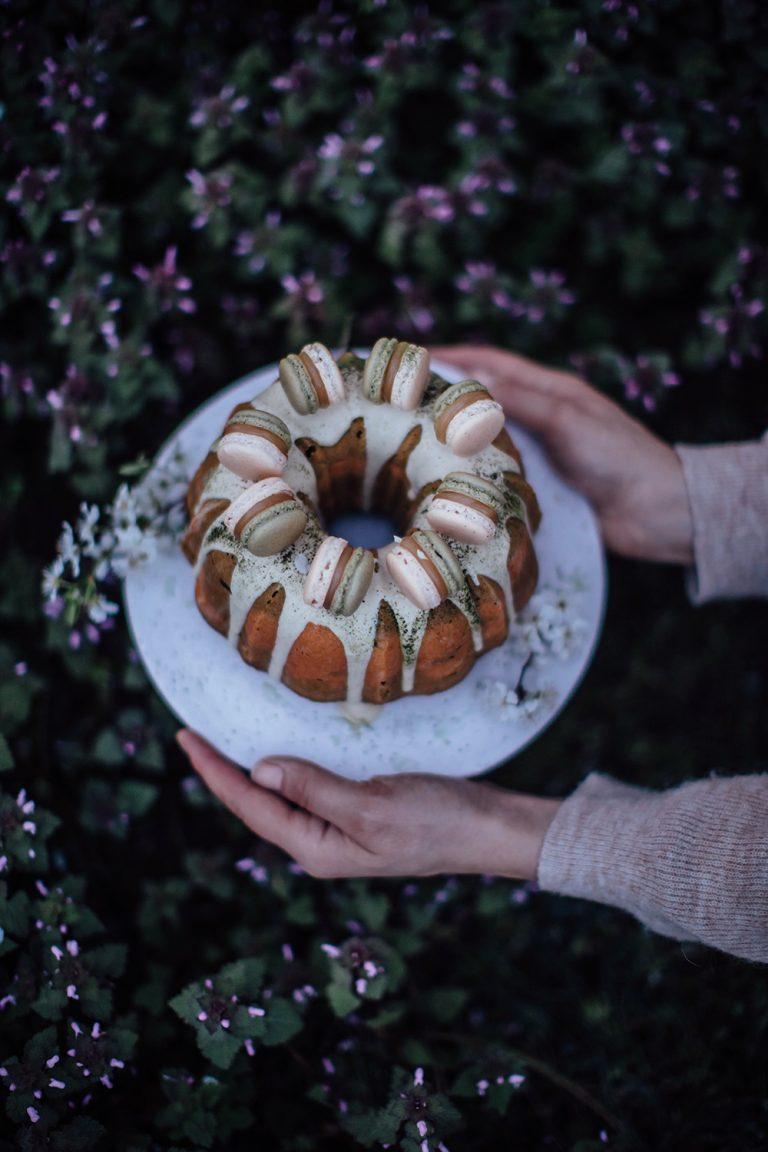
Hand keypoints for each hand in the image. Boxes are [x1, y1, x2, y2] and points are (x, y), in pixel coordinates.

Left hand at [176, 730, 560, 880]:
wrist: (487, 830)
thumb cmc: (436, 820)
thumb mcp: (371, 804)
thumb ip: (314, 788)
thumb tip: (260, 770)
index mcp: (317, 848)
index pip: (251, 806)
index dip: (215, 772)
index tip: (185, 738)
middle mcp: (321, 843)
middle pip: (258, 805)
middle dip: (223, 772)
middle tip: (192, 735)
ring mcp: (339, 831)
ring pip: (281, 798)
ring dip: (250, 770)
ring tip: (221, 743)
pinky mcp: (357, 813)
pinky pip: (307, 789)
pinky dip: (286, 768)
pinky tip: (280, 755)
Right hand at [431, 344, 693, 564]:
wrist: (657, 512)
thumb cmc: (619, 456)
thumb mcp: (567, 420)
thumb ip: (520, 400)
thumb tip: (470, 377)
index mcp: (550, 390)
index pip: (491, 363)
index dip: (452, 357)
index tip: (411, 358)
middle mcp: (539, 418)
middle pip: (481, 402)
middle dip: (441, 399)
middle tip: (396, 404)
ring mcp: (536, 454)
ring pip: (483, 442)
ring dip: (450, 442)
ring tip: (405, 444)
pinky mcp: (536, 489)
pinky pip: (495, 478)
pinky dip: (470, 477)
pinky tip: (441, 485)